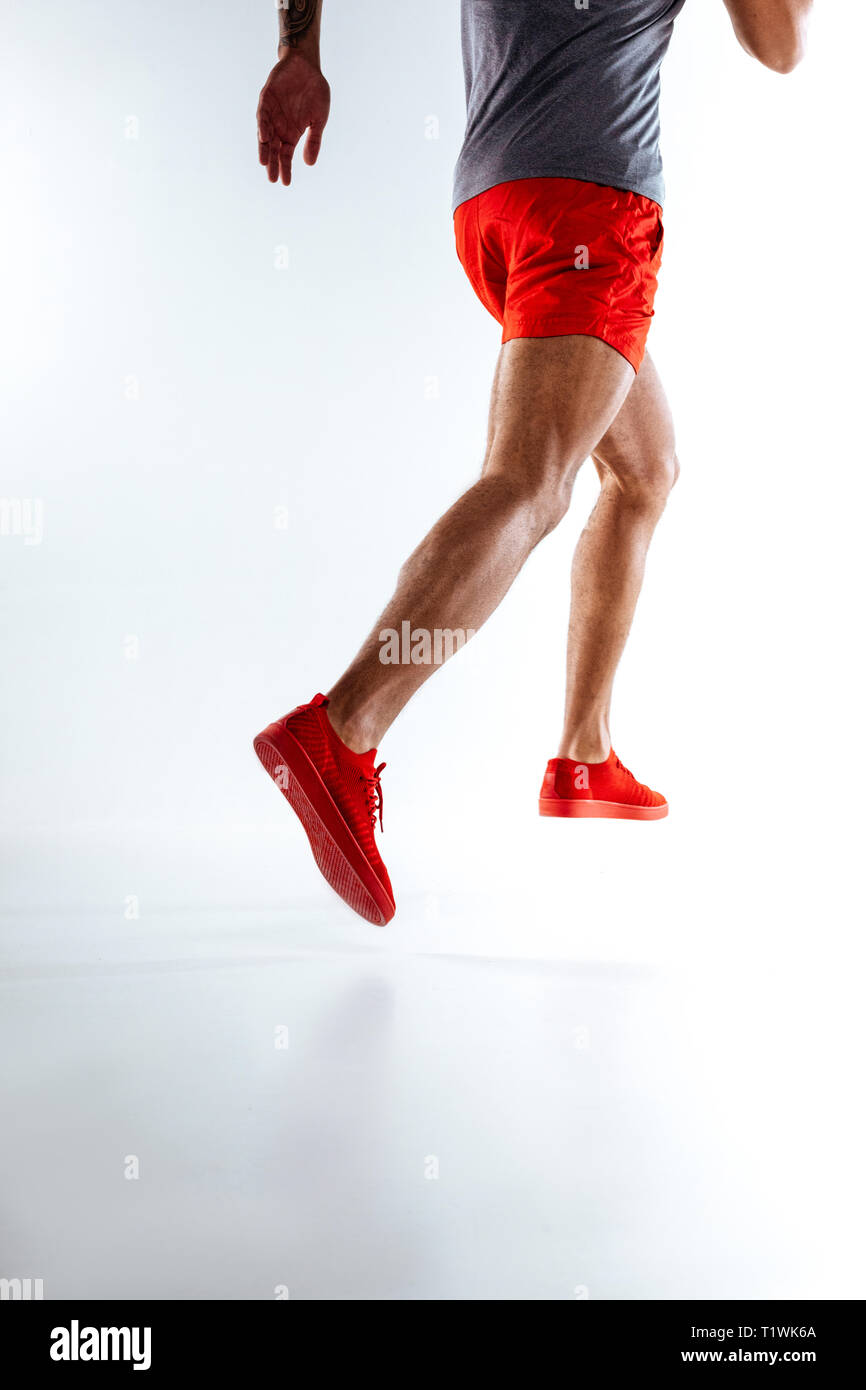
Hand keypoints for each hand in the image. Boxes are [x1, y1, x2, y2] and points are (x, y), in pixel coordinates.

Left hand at [257, 53, 330, 185]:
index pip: (286, 155)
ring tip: (264, 163)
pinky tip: (264, 137)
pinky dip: (262, 126)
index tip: (286, 183)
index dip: (285, 168)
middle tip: (272, 179)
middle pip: (273, 149)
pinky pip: (262, 115)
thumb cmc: (315, 92)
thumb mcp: (319, 119)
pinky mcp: (266, 99)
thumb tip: (309, 164)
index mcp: (292, 133)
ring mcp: (272, 113)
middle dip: (272, 163)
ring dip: (264, 148)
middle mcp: (280, 126)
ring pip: (265, 135)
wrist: (307, 65)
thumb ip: (313, 140)